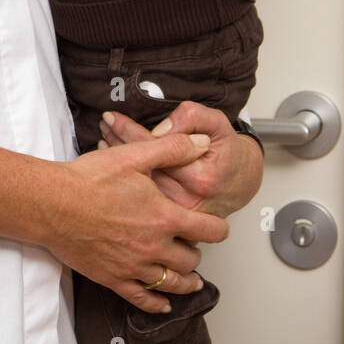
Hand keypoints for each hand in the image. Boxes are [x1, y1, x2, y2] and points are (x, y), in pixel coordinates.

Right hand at [44, 131, 228, 312]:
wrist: (54, 203)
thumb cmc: (89, 179)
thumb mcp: (134, 155)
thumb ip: (172, 149)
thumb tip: (201, 143)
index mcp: (163, 216)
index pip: (207, 230)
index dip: (218, 229)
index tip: (219, 229)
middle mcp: (154, 246)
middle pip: (191, 259)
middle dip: (196, 252)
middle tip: (193, 246)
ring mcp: (134, 266)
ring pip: (172, 283)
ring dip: (186, 282)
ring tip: (192, 280)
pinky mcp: (114, 278)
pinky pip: (143, 299)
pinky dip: (157, 304)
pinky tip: (163, 304)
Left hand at [97, 103, 263, 217]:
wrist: (240, 180)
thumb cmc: (226, 151)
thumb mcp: (215, 123)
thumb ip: (190, 118)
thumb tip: (160, 129)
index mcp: (200, 177)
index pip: (154, 149)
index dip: (129, 130)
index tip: (111, 117)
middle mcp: (188, 201)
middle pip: (143, 169)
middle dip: (117, 145)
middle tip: (102, 127)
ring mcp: (179, 217)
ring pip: (139, 187)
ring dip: (120, 163)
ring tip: (104, 142)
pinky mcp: (174, 226)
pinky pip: (144, 201)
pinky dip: (127, 182)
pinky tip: (117, 167)